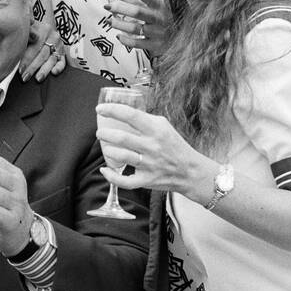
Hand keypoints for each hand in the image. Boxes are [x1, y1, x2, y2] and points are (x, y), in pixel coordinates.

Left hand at [21, 20, 66, 81]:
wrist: (45, 27)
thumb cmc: (32, 30)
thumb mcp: (28, 27)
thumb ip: (27, 32)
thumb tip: (27, 38)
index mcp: (44, 30)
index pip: (35, 47)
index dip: (27, 59)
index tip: (20, 69)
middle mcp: (53, 37)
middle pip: (42, 55)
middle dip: (33, 67)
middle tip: (25, 77)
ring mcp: (59, 45)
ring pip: (51, 59)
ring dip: (44, 70)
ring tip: (38, 79)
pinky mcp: (62, 53)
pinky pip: (62, 62)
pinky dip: (59, 68)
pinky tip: (54, 73)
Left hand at [95, 102, 215, 199]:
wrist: (190, 171)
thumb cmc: (174, 146)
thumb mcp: (164, 127)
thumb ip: (145, 120)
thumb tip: (121, 112)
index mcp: (156, 129)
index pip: (131, 115)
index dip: (112, 110)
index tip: (100, 110)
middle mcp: (152, 146)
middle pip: (122, 137)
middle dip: (105, 134)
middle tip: (100, 133)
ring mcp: (149, 164)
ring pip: (121, 156)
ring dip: (108, 151)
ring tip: (106, 148)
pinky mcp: (146, 180)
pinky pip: (124, 181)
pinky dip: (111, 176)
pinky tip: (105, 170)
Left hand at [106, 0, 168, 57]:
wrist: (178, 40)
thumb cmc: (164, 21)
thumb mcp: (155, 8)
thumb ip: (138, 1)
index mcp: (160, 6)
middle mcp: (159, 18)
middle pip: (137, 11)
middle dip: (120, 8)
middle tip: (108, 6)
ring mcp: (157, 33)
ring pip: (135, 28)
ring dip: (120, 24)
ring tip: (110, 21)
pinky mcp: (154, 45)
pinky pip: (137, 43)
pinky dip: (126, 40)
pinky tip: (119, 36)